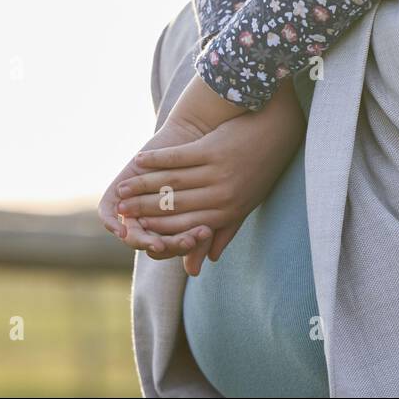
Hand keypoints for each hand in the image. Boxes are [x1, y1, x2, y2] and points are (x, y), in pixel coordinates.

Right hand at [116, 81, 306, 275]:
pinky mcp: (214, 149)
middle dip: (143, 210)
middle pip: (174, 206)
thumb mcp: (246, 205)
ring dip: (143, 186)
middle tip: (121, 211)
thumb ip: (221, 233)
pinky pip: (178, 158)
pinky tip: (138, 161)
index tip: (135, 230)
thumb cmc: (260, 171)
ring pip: (171, 183)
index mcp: (227, 212)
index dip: (157, 229)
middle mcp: (222, 195)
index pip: (184, 226)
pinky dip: (156, 160)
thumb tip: (197, 267)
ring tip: (123, 188)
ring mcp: (218, 172)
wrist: (277, 131)